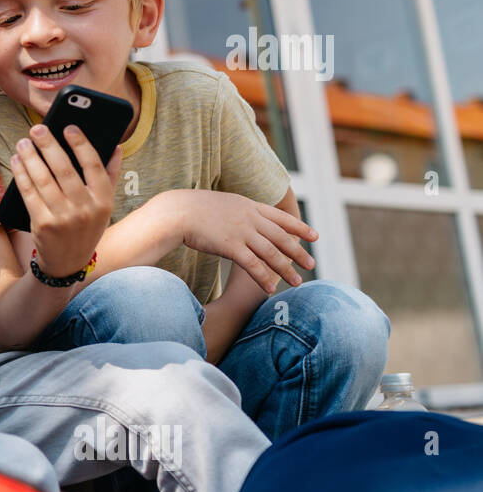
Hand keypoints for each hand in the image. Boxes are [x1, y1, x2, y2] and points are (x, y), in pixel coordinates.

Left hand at [10, 124, 120, 276]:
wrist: (68, 262)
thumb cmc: (86, 226)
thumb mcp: (104, 206)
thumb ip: (110, 176)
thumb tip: (116, 146)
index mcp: (104, 201)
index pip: (93, 165)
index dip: (81, 143)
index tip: (68, 127)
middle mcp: (85, 209)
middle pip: (64, 169)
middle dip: (48, 145)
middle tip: (37, 128)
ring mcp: (63, 218)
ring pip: (43, 179)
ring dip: (30, 157)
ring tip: (23, 142)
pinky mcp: (43, 224)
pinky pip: (29, 192)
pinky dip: (21, 174)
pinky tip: (17, 161)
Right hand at [161, 189, 316, 293]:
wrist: (177, 211)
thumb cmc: (191, 208)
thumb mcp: (220, 203)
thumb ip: (235, 211)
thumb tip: (240, 216)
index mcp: (249, 206)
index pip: (281, 218)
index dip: (299, 228)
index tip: (314, 236)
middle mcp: (250, 218)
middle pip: (281, 237)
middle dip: (298, 252)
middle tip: (311, 264)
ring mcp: (242, 232)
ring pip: (272, 253)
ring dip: (286, 269)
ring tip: (297, 282)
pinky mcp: (231, 247)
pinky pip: (253, 265)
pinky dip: (264, 278)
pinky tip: (271, 288)